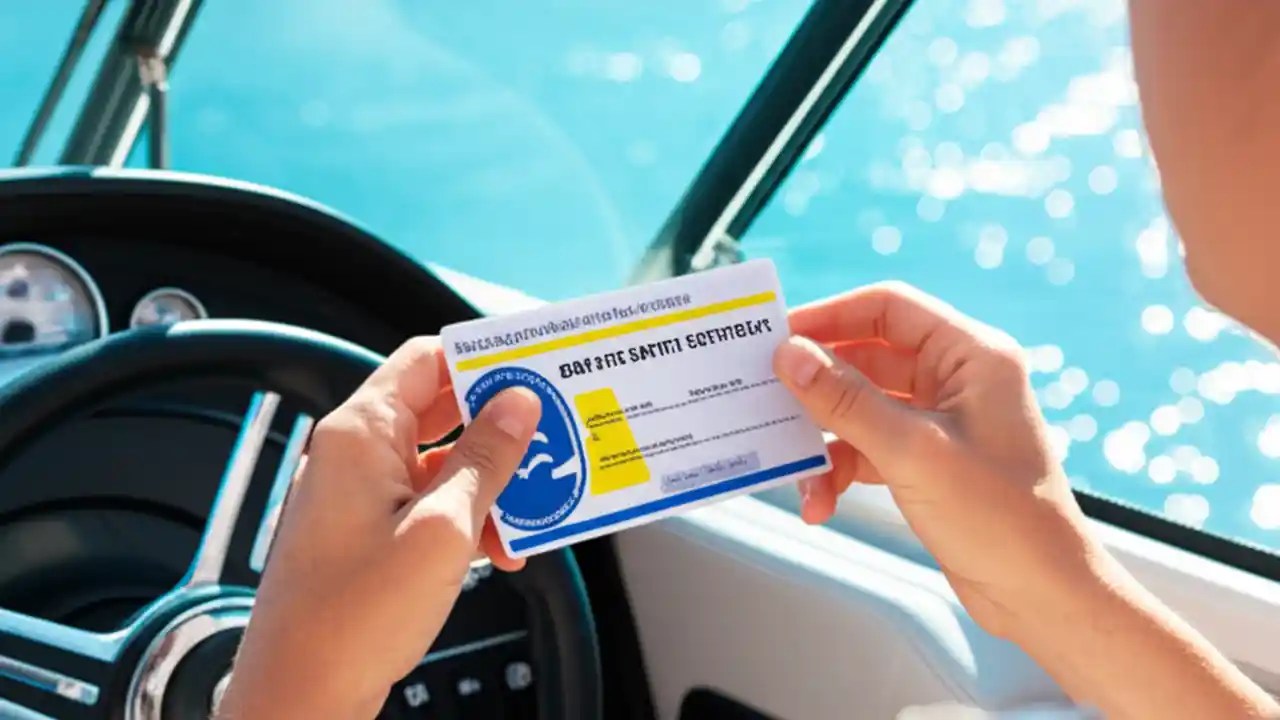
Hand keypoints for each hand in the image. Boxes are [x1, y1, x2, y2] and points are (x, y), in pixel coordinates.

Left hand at [217, 338, 539, 718]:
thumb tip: (518, 404)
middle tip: (553, 434)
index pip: (426, 359)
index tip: (535, 369)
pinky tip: (501, 549)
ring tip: (534, 506)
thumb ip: (485, 459)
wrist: (301, 698)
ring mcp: (359, 495)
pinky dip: (467, 517)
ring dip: (491, 481)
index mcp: (360, 434)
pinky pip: (429, 502)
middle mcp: (353, 454)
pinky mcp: (367, 533)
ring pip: (441, 461)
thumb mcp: (442, 529)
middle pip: (439, 409)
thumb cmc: (351, 620)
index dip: (483, 359)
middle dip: (500, 424)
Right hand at [772, 283, 1110, 636]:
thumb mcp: (912, 452)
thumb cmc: (999, 517)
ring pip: (860, 409)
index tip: (777, 335)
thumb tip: (789, 355)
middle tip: (763, 396)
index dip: (830, 316)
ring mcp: (940, 423)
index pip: (888, 309)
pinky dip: (839, 472)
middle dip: (816, 385)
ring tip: (793, 470)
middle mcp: (957, 381)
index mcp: (972, 356)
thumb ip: (845, 400)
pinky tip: (820, 503)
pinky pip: (867, 449)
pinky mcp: (926, 463)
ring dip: (824, 440)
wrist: (1043, 597)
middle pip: (866, 358)